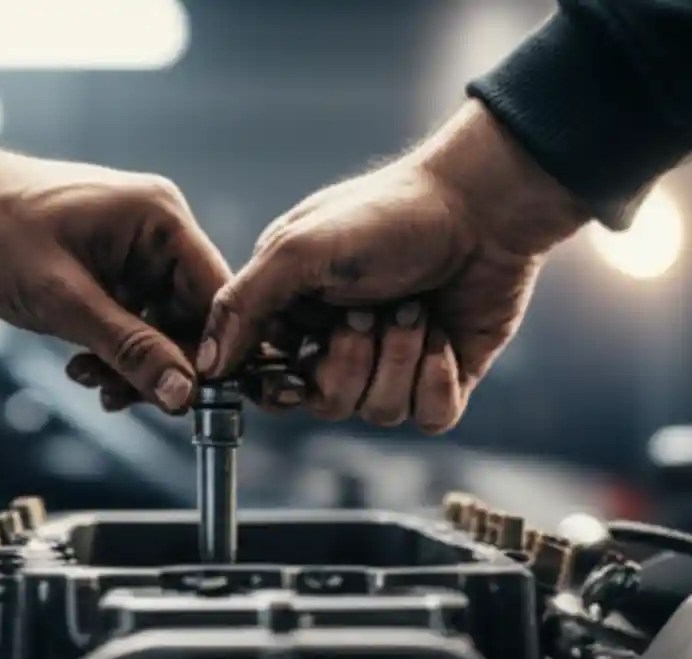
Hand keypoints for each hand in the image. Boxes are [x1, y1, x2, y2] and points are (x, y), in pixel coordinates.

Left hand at [0, 101, 228, 412]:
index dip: (210, 350)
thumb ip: (130, 348)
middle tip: (124, 397)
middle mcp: (155, 231)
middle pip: (189, 317)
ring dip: (131, 363)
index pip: (215, 294)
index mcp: (160, 218)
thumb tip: (183, 394)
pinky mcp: (109, 270)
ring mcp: (132, 251)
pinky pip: (131, 321)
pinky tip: (84, 368)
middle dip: (160, 364)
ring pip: (158, 327)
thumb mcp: (65, 300)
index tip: (192, 398)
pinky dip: (113, 351)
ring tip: (91, 380)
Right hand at [198, 102, 588, 431]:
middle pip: (322, 402)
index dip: (279, 383)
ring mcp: (392, 361)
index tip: (296, 367)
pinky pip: (430, 418)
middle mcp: (339, 341)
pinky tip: (441, 337)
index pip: (267, 378)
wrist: (483, 208)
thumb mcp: (301, 249)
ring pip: (376, 412)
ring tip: (414, 310)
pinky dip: (436, 382)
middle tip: (369, 309)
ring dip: (397, 359)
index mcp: (296, 311)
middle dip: (349, 359)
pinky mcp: (442, 375)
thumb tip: (208, 361)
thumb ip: (245, 304)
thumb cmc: (390, 214)